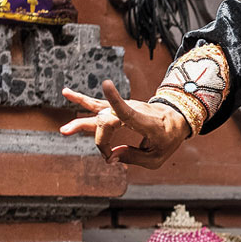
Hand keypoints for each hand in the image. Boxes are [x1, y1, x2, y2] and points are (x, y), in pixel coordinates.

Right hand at [59, 79, 190, 169]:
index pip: (128, 111)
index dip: (116, 101)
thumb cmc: (168, 139)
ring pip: (98, 111)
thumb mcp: (157, 157)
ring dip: (80, 120)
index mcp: (147, 123)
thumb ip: (133, 157)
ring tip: (64, 127)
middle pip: (107, 121)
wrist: (176, 119)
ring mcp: (124, 108)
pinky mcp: (118, 109)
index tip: (106, 84)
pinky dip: (82, 101)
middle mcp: (133, 111)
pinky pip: (97, 105)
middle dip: (100, 140)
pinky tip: (66, 93)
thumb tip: (110, 157)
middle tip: (102, 153)